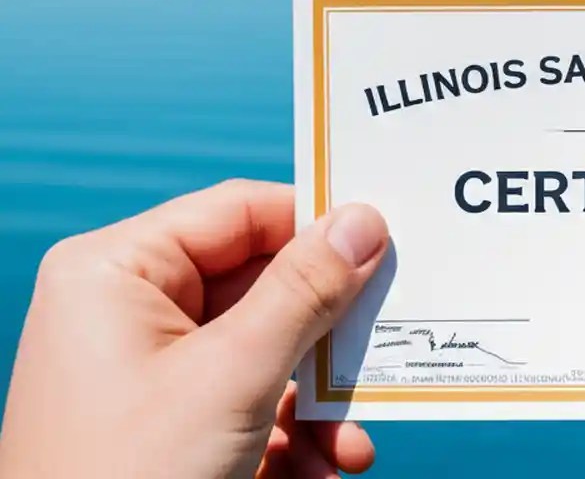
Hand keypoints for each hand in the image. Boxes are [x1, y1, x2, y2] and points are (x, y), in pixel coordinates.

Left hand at [0, 180, 389, 477]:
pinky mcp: (168, 421)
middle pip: (263, 287)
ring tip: (349, 445)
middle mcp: (129, 309)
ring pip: (266, 352)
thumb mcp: (232, 376)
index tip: (388, 244)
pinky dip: (291, 436)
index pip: (240, 212)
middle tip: (382, 352)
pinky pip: (249, 401)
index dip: (316, 224)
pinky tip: (318, 471)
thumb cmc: (129, 475)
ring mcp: (147, 369)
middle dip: (326, 339)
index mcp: (116, 271)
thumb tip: (364, 222)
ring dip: (318, 403)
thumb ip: (305, 292)